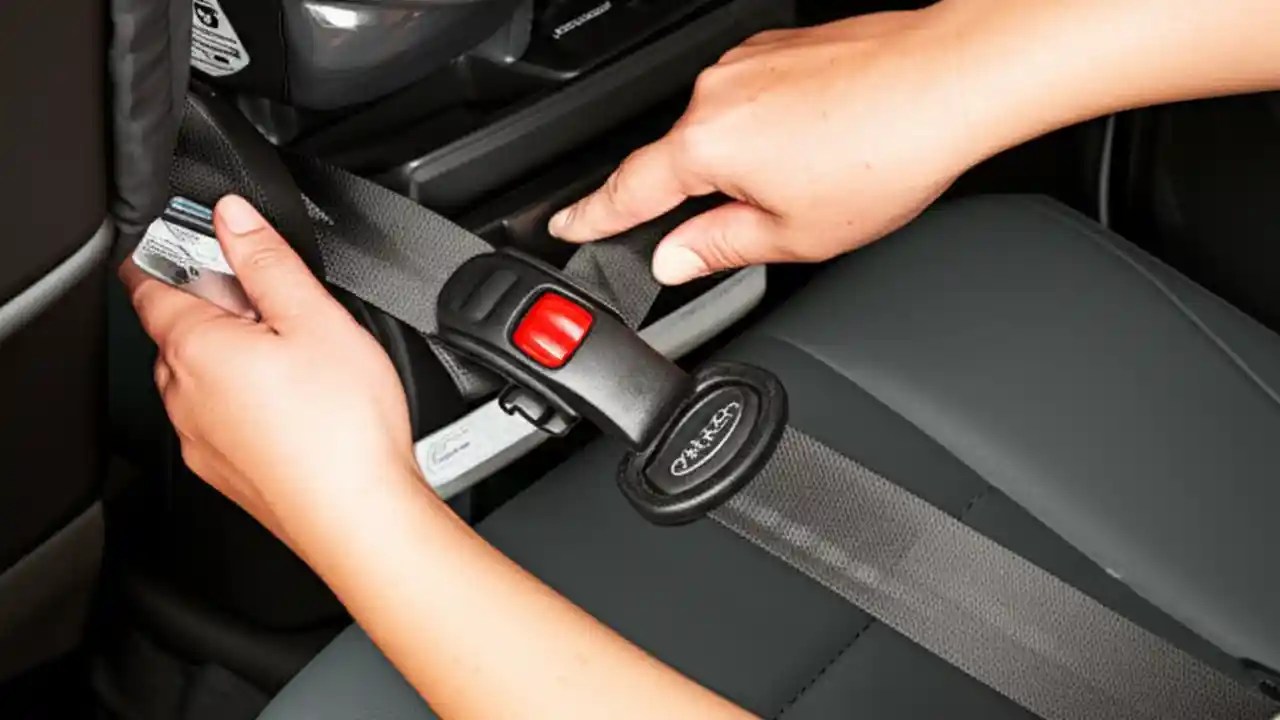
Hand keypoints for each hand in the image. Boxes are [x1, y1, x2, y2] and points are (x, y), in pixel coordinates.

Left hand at [121, 196, 418, 549]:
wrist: (360, 518)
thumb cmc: (343, 428)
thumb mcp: (315, 318)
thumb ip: (267, 259)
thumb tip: (232, 216)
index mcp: (195, 347)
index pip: (147, 283)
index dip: (167, 251)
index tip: (190, 238)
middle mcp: (182, 395)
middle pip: (178, 329)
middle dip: (215, 306)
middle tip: (274, 301)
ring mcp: (199, 439)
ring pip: (200, 377)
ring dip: (231, 356)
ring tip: (295, 358)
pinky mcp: (223, 471)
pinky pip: (219, 418)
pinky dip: (244, 400)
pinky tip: (295, 404)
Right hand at [548, 6, 997, 283]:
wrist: (949, 80)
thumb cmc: (884, 153)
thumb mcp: (794, 235)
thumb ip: (719, 247)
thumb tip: (675, 258)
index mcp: (706, 145)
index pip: (627, 191)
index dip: (593, 216)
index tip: (568, 224)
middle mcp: (716, 92)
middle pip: (684, 161)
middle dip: (711, 197)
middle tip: (766, 224)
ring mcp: (749, 61)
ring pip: (725, 129)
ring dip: (753, 161)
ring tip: (819, 182)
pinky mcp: (781, 46)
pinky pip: (756, 98)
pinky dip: (776, 129)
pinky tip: (825, 147)